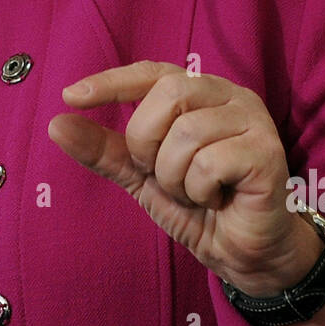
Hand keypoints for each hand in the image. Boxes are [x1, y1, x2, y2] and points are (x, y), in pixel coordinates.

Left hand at [48, 60, 305, 290]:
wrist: (241, 253)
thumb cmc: (198, 205)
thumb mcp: (141, 175)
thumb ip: (104, 149)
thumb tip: (57, 124)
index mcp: (202, 92)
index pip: (152, 72)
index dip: (112, 81)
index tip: (70, 97)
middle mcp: (230, 96)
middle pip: (168, 94)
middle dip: (147, 142)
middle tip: (161, 174)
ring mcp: (253, 121)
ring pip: (187, 133)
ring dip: (174, 176)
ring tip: (193, 192)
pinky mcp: (267, 153)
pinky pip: (211, 163)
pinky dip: (199, 190)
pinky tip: (216, 199)